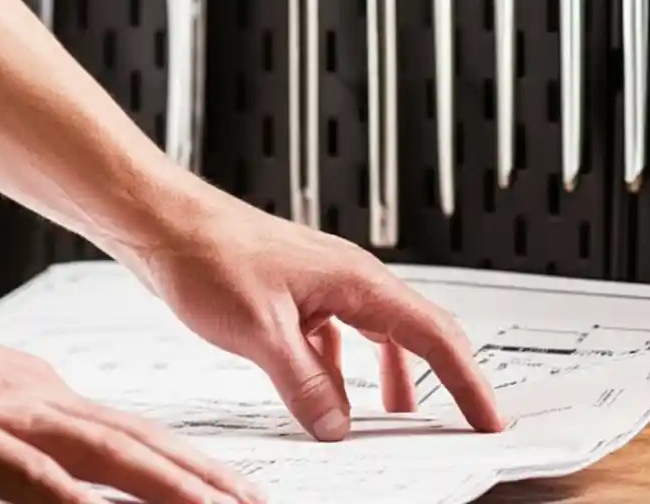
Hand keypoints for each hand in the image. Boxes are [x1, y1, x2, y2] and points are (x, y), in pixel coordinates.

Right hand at [0, 296, 265, 503]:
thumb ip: (22, 431)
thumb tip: (62, 463)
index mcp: (40, 394)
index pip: (132, 435)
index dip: (189, 466)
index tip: (234, 491)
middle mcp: (35, 400)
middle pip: (137, 444)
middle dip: (203, 481)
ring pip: (101, 453)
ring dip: (165, 486)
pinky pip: (19, 471)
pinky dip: (64, 496)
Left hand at [120, 183, 503, 441]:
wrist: (162, 223)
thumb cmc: (207, 253)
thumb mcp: (261, 332)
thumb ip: (305, 385)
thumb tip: (337, 426)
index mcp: (355, 281)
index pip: (432, 336)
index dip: (467, 382)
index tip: (487, 417)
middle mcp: (345, 280)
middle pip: (413, 333)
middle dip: (439, 379)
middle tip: (457, 420)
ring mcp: (318, 286)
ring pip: (371, 337)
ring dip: (385, 377)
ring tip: (389, 418)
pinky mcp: (290, 296)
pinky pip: (331, 338)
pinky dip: (336, 371)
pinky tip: (321, 393)